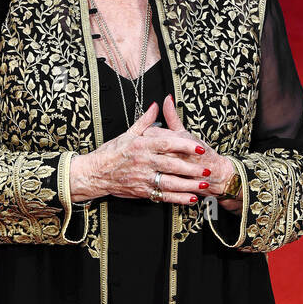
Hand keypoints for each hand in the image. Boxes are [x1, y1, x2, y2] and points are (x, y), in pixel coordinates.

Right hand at [69, 101, 237, 205]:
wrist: (95, 173)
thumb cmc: (111, 153)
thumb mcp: (128, 133)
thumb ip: (145, 121)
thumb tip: (157, 105)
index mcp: (142, 146)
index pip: (168, 144)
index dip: (186, 146)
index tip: (200, 148)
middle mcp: (144, 162)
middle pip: (173, 165)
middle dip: (192, 168)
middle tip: (208, 169)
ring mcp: (143, 178)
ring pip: (170, 183)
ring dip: (188, 185)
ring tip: (202, 185)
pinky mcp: (142, 191)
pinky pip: (163, 196)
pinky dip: (178, 198)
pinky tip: (190, 198)